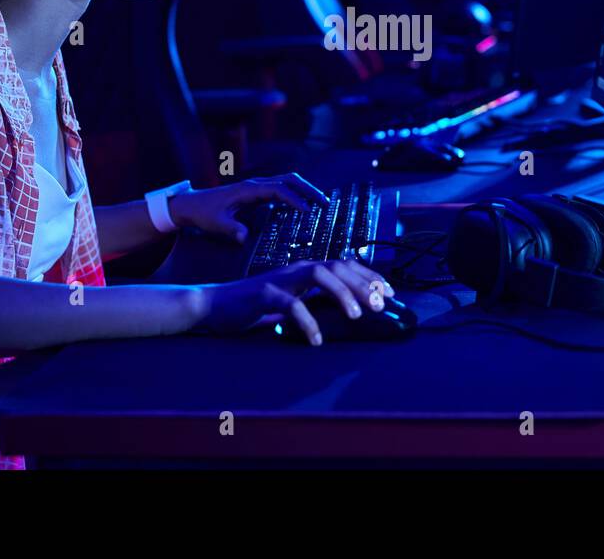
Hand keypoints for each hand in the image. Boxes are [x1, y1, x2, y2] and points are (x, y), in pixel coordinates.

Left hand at [167, 174, 329, 241]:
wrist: (191, 204)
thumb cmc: (203, 213)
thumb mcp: (214, 223)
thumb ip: (230, 229)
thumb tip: (244, 237)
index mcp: (248, 189)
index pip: (278, 190)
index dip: (294, 199)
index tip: (308, 212)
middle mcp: (256, 185)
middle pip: (289, 180)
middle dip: (309, 189)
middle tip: (325, 203)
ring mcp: (257, 187)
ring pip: (288, 182)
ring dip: (305, 190)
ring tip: (321, 204)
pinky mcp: (257, 193)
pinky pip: (282, 190)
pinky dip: (296, 194)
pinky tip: (304, 207)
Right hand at [193, 260, 396, 344]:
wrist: (214, 305)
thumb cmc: (253, 305)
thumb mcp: (290, 302)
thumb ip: (313, 303)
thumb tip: (344, 315)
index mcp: (304, 270)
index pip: (343, 264)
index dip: (368, 275)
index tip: (390, 291)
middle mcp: (295, 269)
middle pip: (337, 266)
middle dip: (362, 283)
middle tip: (381, 305)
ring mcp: (280, 279)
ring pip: (318, 274)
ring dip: (342, 293)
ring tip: (357, 315)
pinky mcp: (263, 294)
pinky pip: (290, 304)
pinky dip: (308, 321)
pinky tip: (317, 339)